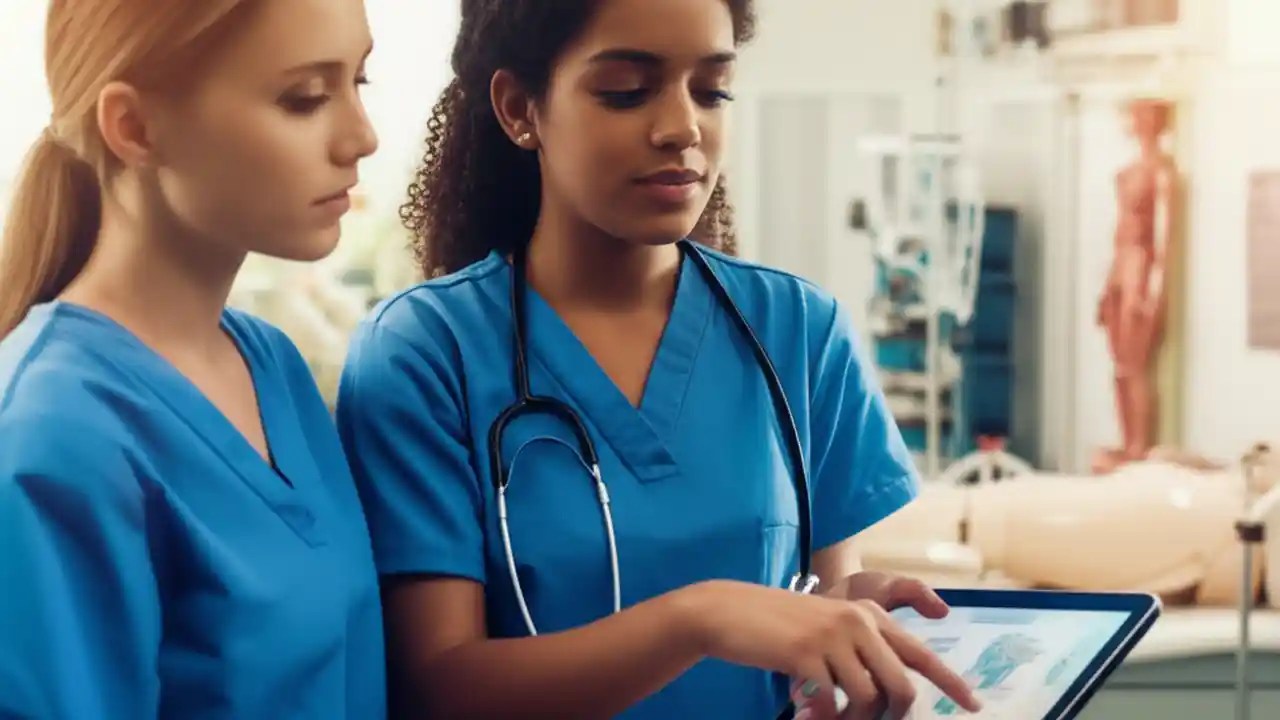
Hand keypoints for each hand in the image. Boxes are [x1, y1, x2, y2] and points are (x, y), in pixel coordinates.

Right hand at [681, 580, 980, 719]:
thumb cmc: (778, 627)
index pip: (921, 653)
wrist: (730, 611)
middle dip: (891, 718)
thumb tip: (884, 699)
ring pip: (868, 701)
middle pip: (901, 688)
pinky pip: (832, 702)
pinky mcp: (808, 653)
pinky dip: (822, 716)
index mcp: (867, 615)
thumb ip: (859, 653)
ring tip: (825, 717)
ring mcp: (834, 636)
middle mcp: (858, 622)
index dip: (951, 681)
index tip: (974, 704)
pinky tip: (803, 711)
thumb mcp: (826, 629)